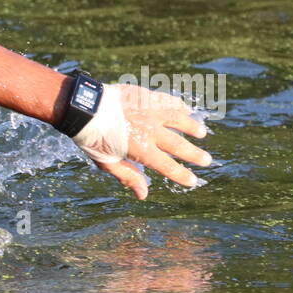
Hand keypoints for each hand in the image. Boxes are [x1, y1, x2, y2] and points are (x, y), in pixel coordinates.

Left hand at [92, 84, 212, 199]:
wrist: (85, 107)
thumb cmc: (92, 138)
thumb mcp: (107, 162)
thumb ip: (127, 176)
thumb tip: (143, 195)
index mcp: (142, 151)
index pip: (168, 167)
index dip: (182, 175)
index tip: (193, 181)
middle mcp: (151, 132)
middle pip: (179, 146)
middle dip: (194, 155)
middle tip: (207, 160)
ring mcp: (152, 113)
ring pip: (180, 121)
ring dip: (192, 127)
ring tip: (201, 134)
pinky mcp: (148, 97)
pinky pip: (169, 101)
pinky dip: (180, 106)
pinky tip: (186, 110)